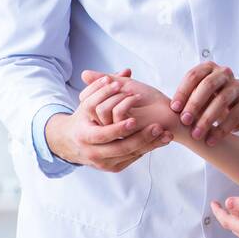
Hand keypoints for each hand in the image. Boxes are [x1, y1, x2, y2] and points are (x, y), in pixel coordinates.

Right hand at [44, 69, 171, 172]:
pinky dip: (147, 149)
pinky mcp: (112, 167)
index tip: (136, 120)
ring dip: (150, 145)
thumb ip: (108, 86)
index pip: (103, 134)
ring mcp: (103, 162)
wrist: (72, 143)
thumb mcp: (89, 102)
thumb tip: (126, 70)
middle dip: (141, 138)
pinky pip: (132, 159)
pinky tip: (160, 141)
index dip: (119, 128)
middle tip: (158, 127)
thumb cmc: (84, 118)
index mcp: (84, 135)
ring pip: (130, 155)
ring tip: (166, 135)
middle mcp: (92, 152)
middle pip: (120, 148)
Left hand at [171, 60, 238, 145]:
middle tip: (185, 121)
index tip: (174, 109)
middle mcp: (224, 74)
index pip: (194, 76)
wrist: (235, 103)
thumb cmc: (208, 98)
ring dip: (207, 119)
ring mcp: (237, 88)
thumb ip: (185, 98)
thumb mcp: (196, 93)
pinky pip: (235, 116)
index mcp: (208, 68)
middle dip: (195, 104)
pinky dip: (222, 129)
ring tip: (197, 135)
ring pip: (222, 100)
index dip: (183, 92)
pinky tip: (211, 140)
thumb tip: (169, 112)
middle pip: (208, 85)